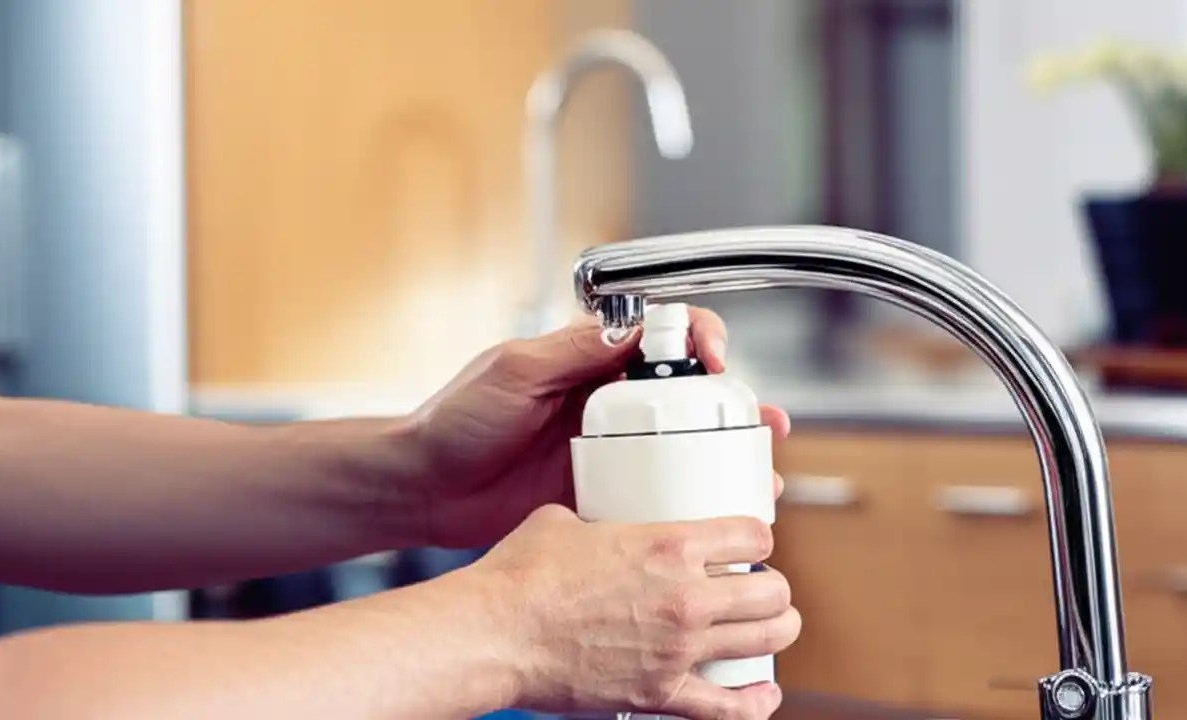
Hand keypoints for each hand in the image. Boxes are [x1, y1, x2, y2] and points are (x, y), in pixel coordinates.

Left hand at [408, 309, 790, 547]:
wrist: (424, 487)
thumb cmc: (454, 421)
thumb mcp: (514, 371)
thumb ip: (572, 349)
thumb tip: (631, 329)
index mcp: (589, 360)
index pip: (659, 335)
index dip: (698, 337)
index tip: (716, 356)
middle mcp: (607, 402)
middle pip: (689, 393)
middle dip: (736, 404)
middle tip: (763, 423)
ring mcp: (608, 450)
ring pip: (684, 447)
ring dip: (727, 455)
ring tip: (761, 470)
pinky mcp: (600, 494)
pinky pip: (656, 494)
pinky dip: (691, 501)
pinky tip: (715, 513)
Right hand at [473, 504, 800, 717]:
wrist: (494, 633)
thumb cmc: (520, 574)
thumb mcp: (564, 520)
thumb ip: (598, 519)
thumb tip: (594, 522)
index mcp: (669, 544)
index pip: (752, 534)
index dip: (758, 536)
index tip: (751, 542)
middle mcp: (686, 596)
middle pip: (771, 591)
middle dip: (773, 587)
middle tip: (761, 586)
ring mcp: (678, 649)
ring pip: (765, 640)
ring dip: (776, 631)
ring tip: (772, 626)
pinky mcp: (659, 693)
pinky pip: (728, 708)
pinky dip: (754, 703)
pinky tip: (765, 695)